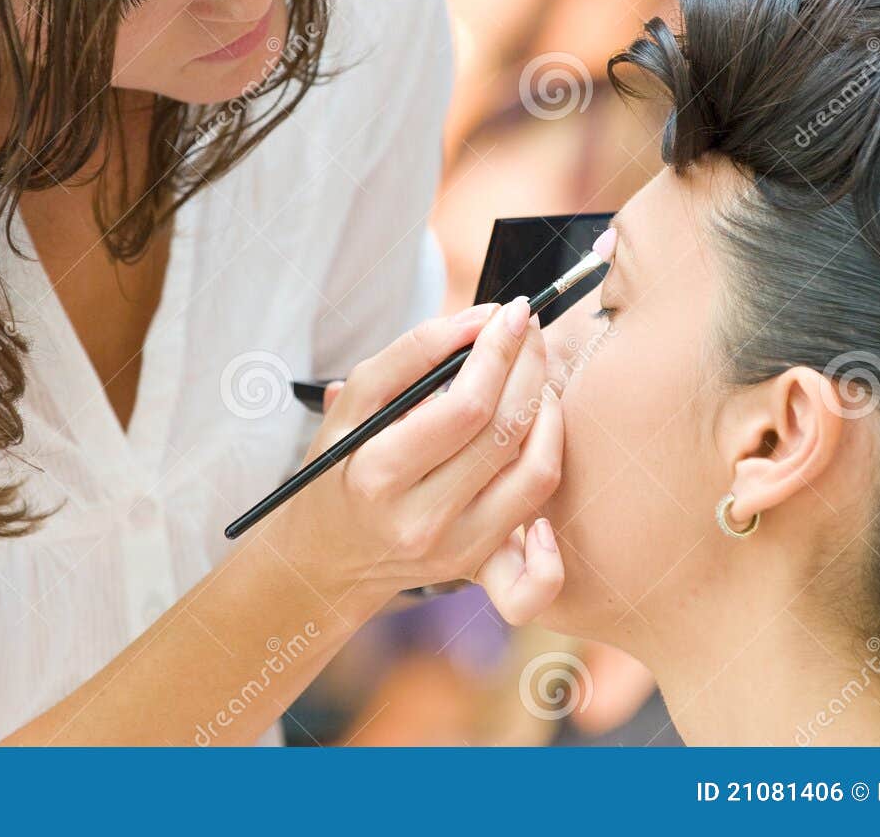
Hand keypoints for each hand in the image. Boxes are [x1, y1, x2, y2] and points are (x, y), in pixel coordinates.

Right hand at [260, 300, 563, 614]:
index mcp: (378, 473)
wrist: (328, 553)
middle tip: (528, 332)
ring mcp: (453, 550)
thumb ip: (410, 355)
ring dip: (548, 410)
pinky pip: (537, 543)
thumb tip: (480, 321)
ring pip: (535, 473)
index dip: (498, 351)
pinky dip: (551, 496)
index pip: (465, 407)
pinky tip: (542, 451)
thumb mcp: (354, 405)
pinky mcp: (477, 566)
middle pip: (504, 433)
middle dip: (528, 366)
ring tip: (533, 377)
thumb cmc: (345, 465)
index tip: (510, 313)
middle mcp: (418, 521)